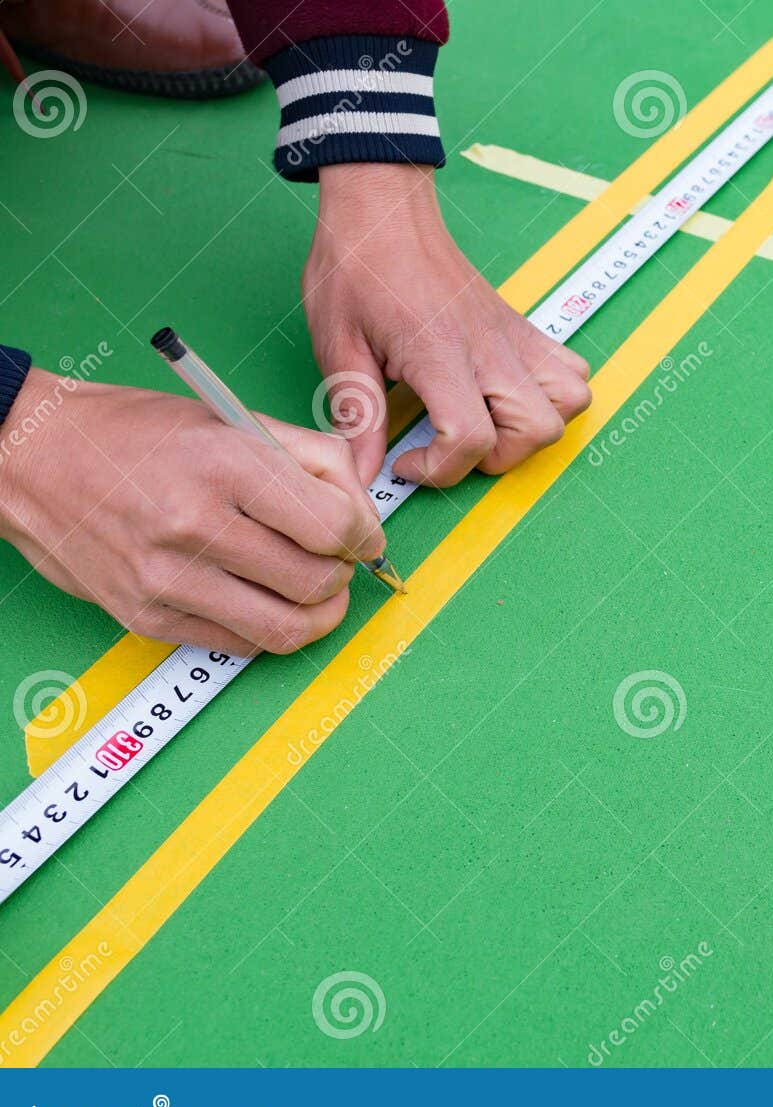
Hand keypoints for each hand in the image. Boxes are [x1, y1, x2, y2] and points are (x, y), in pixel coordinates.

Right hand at [0, 370, 383, 654]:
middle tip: (334, 557)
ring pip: (288, 627)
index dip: (366, 535)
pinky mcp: (147, 618)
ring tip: (313, 588)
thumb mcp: (235, 420)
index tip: (363, 534)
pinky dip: (271, 628)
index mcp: (224, 464)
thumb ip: (315, 459)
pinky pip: (242, 646)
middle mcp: (193, 524)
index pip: (333, 527)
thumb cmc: (142, 434)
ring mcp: (166, 579)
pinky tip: (265, 599)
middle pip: (316, 581)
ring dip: (319, 613)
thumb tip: (365, 515)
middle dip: (343, 573)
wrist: (31, 457)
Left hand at [302, 163, 591, 485]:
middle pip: (537, 429)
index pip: (470, 437)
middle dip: (496, 457)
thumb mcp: (338, 344)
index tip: (405, 462)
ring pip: (570, 401)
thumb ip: (356, 413)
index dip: (440, 469)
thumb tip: (361, 472)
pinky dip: (553, 394)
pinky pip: (571, 369)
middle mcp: (489, 347)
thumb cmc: (356, 265)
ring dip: (534, 428)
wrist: (383, 207)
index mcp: (439, 352)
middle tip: (449, 446)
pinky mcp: (521, 328)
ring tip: (489, 425)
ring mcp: (513, 336)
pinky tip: (507, 395)